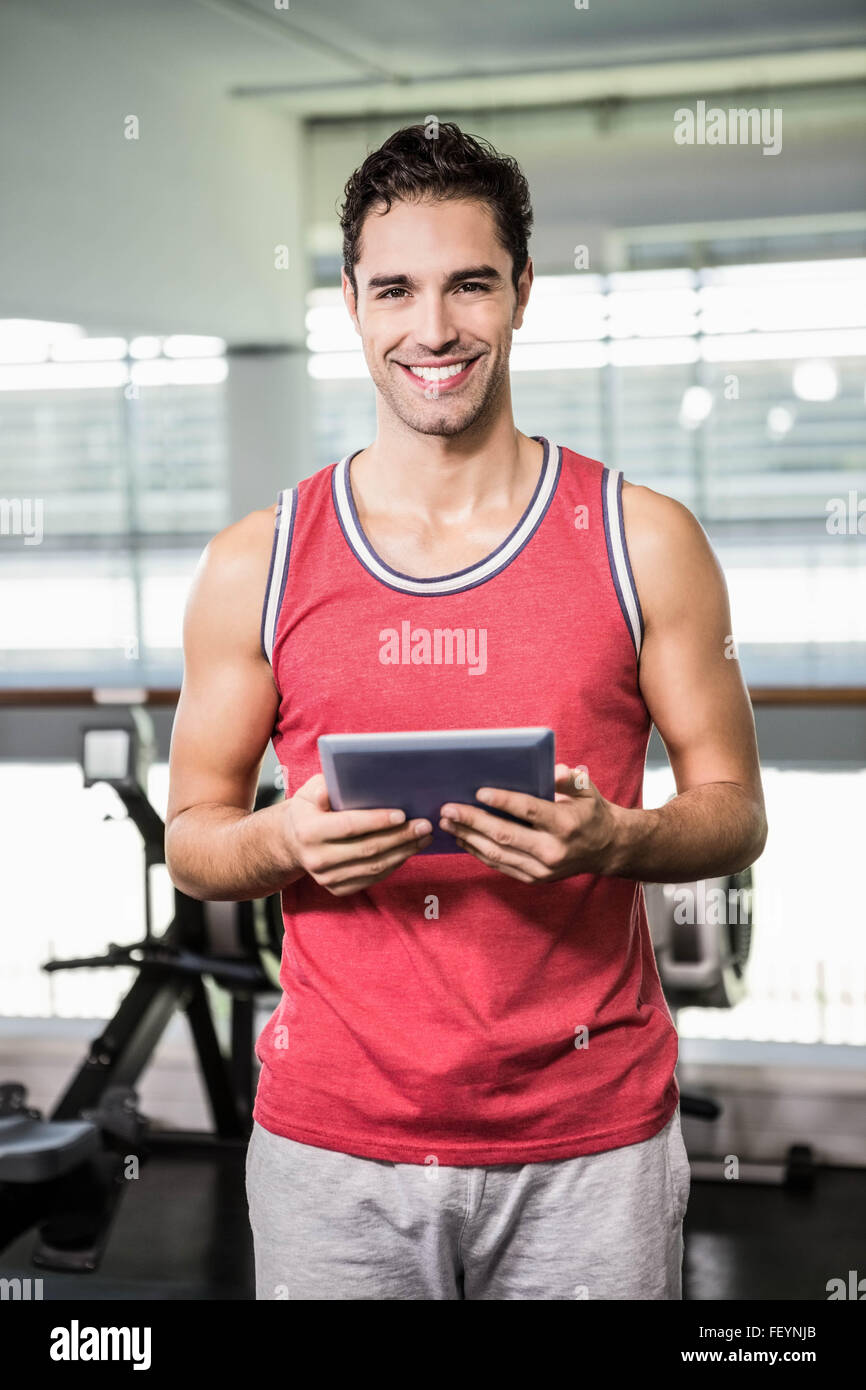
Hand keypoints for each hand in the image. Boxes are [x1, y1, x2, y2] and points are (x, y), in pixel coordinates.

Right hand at [286, 774, 432, 895]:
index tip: (402, 814)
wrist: (291, 842)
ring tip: (423, 837)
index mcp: (309, 831)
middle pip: (367, 849)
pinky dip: (394, 865)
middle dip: (400, 837)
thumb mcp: (310, 791)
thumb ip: (326, 785)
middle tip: (424, 825)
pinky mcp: (337, 889)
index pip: (349, 826)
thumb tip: (343, 783)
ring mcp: (326, 878)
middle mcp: (316, 858)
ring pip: (374, 868)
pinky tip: (408, 850)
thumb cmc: (309, 809)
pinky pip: (372, 879)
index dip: (377, 821)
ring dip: (403, 852)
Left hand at [437, 763, 618, 882]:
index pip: (529, 811)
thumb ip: (568, 779)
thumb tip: (553, 770)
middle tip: (448, 808)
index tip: (479, 792)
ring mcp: (542, 869)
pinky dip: (478, 852)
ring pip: (497, 853)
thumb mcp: (586, 790)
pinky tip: (462, 838)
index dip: (503, 801)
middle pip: (505, 835)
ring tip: (448, 823)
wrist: (606, 849)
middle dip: (473, 821)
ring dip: (468, 837)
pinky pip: (500, 865)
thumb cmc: (590, 812)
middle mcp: (552, 850)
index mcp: (565, 824)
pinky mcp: (534, 879)